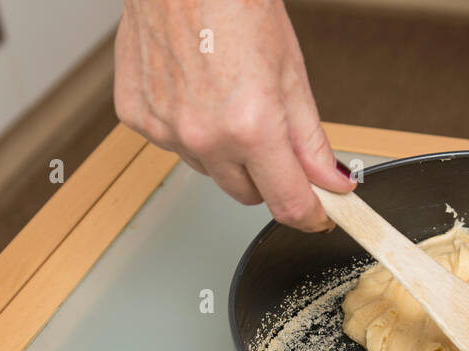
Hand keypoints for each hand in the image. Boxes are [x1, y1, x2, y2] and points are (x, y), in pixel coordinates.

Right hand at [113, 0, 352, 230]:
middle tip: (270, 132)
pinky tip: (193, 89)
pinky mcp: (137, 118)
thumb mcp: (290, 74)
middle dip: (266, 174)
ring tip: (226, 96)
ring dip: (224, 151)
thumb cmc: (233, 4)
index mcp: (250, 127)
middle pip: (247, 194)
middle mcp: (204, 136)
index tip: (318, 212)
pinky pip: (173, 144)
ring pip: (209, 170)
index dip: (309, 213)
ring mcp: (165, 130)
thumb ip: (310, 140)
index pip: (287, 203)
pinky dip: (187, 128)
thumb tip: (331, 181)